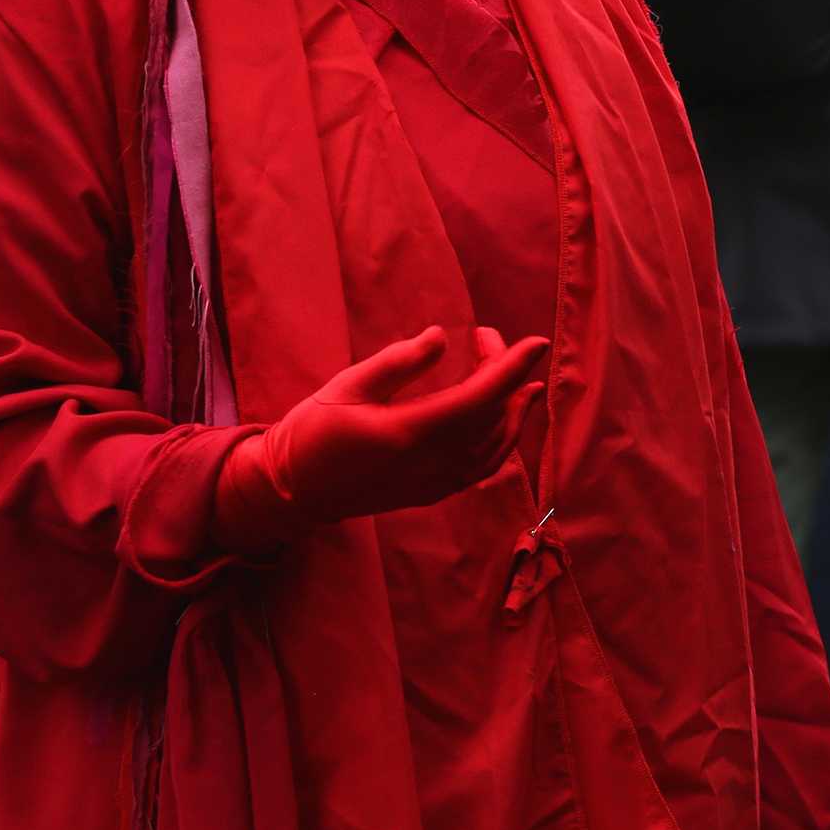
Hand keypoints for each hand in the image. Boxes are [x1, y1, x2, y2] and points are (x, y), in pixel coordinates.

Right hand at [213, 325, 548, 551]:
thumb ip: (399, 362)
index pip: (480, 398)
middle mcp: (431, 464)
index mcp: (409, 433)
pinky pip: (484, 467)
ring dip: (513, 409)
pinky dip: (503, 439)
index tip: (537, 341)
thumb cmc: (313, 431)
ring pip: (497, 447)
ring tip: (519, 376)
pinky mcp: (434, 493)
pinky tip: (505, 417)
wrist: (292, 491)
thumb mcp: (348, 385)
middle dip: (503, 373)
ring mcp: (435, 484)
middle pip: (491, 416)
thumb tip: (441, 337)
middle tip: (486, 337)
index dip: (512, 368)